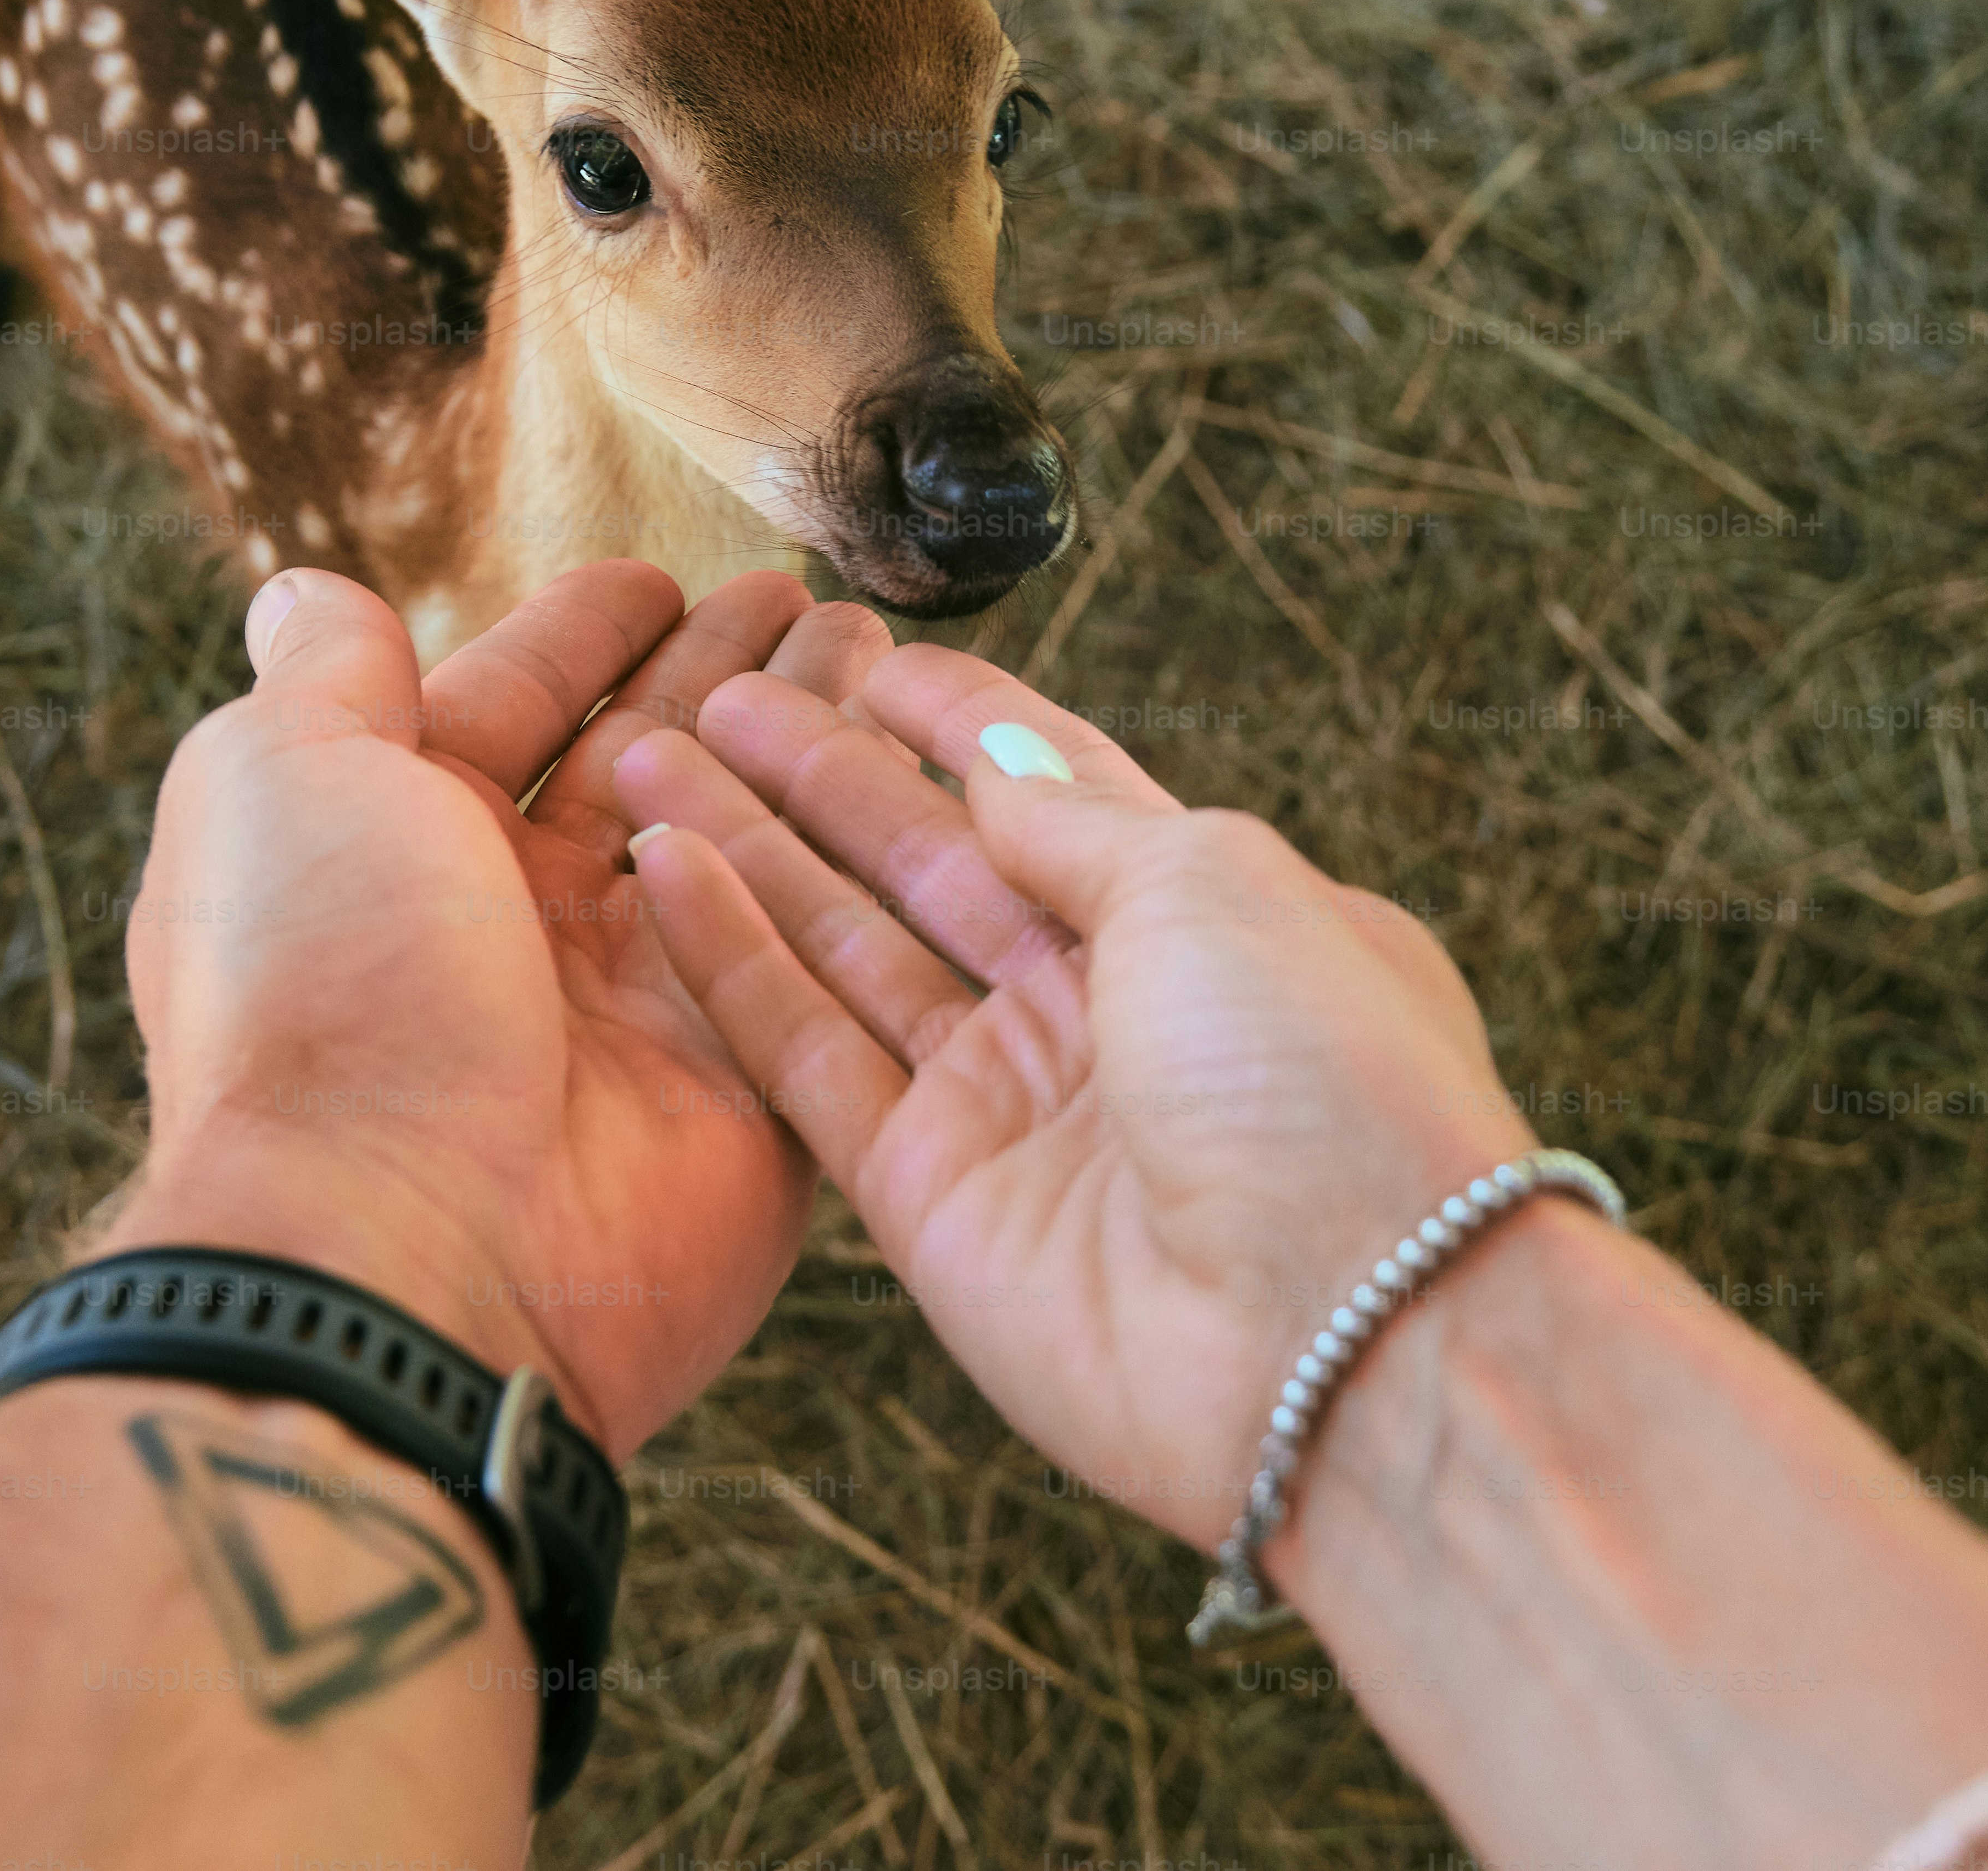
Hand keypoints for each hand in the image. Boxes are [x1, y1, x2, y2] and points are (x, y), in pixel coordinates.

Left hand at [94, 560, 890, 1458]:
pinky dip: (855, 874)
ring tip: (874, 648)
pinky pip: (813, 961)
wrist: (406, 1246)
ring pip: (740, 846)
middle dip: (719, 679)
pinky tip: (906, 780)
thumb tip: (298, 594)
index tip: (658, 579)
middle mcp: (510, 927)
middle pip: (640, 768)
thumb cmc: (321, 995)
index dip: (581, 637)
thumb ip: (321, 681)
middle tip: (806, 600)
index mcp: (395, 847)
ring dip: (802, 747)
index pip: (506, 707)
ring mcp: (633, 1012)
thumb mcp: (279, 782)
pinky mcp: (738, 1088)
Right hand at [610, 643, 1533, 1540]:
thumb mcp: (1213, 888)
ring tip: (644, 759)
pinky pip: (810, 1062)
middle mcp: (1103, 1010)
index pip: (1054, 790)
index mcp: (1202, 921)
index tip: (863, 654)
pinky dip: (734, 968)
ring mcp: (1010, 1106)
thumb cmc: (1322, 1085)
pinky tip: (666, 875)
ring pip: (849, 952)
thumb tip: (999, 766)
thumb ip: (1080, 825)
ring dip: (751, 854)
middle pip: (930, 866)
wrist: (1343, 1333)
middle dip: (823, 775)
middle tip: (717, 697)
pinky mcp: (930, 1200)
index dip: (958, 719)